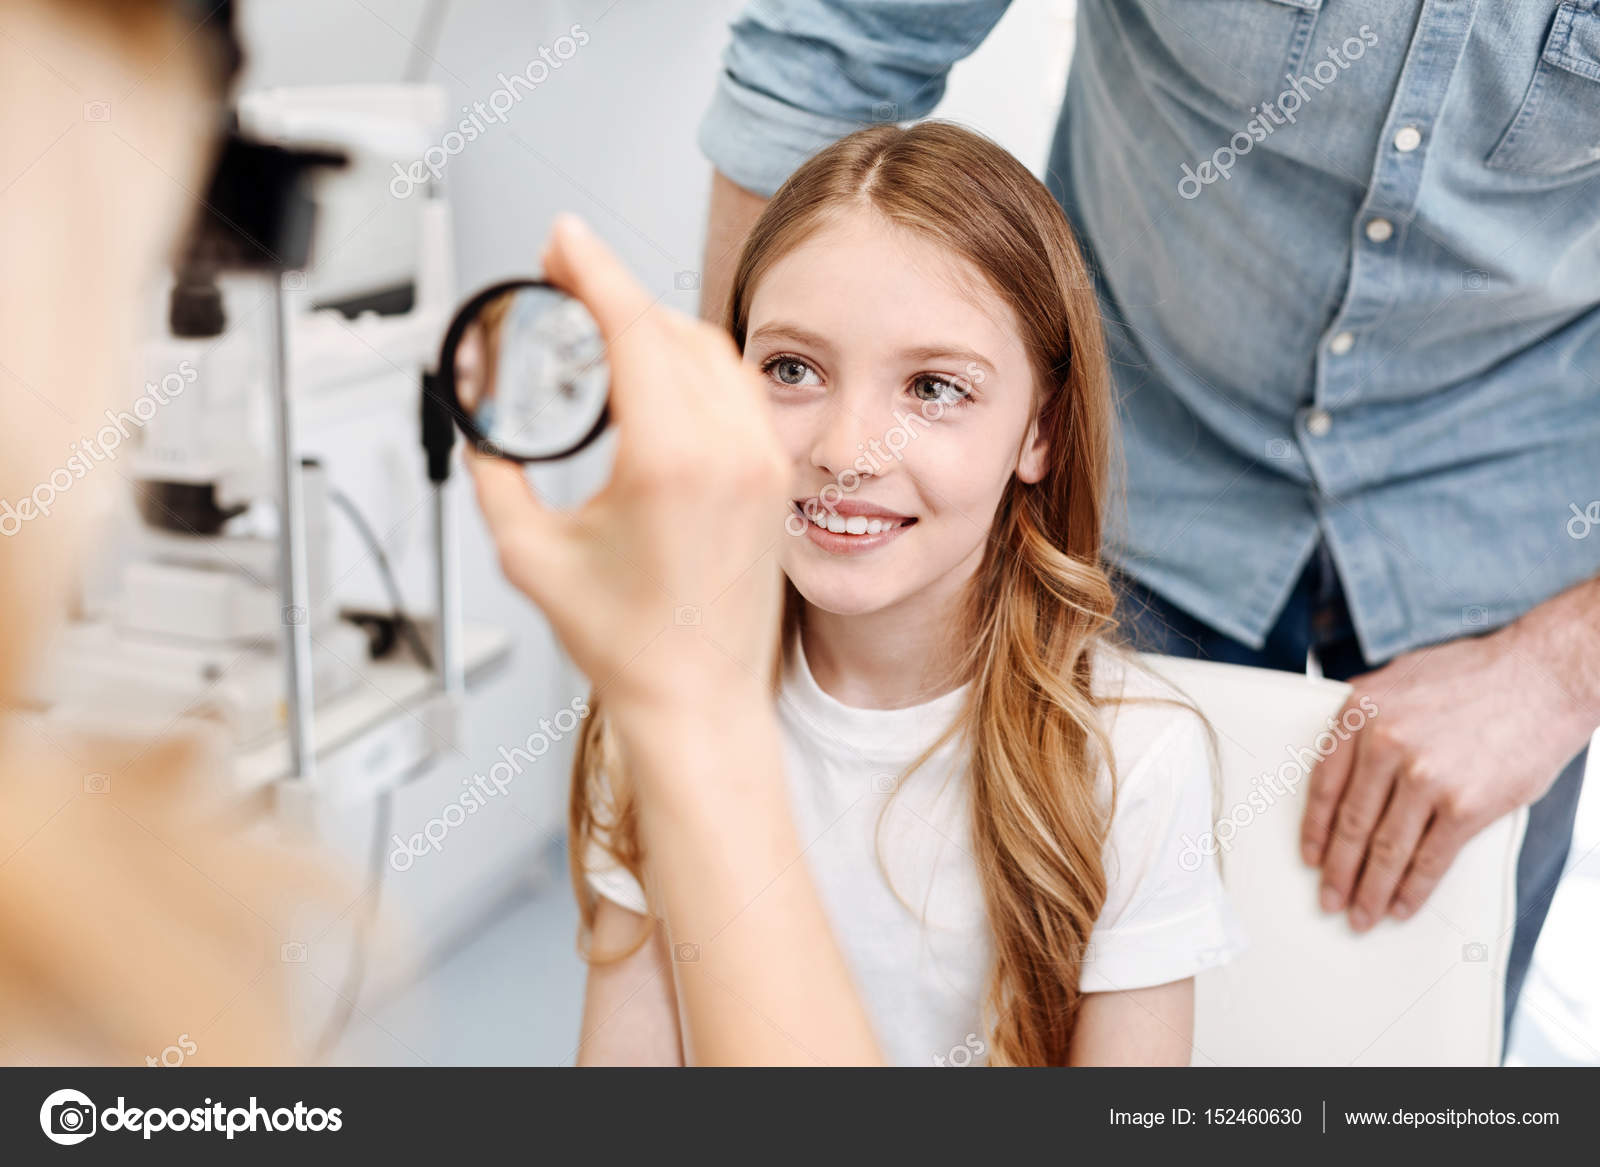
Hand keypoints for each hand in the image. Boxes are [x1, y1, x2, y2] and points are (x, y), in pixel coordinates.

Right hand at [468, 215, 788, 717]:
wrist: (700, 698)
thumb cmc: (632, 646)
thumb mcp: (532, 556)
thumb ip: (497, 479)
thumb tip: (483, 439)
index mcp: (672, 460)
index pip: (633, 326)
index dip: (592, 269)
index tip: (564, 239)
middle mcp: (730, 450)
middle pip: (671, 326)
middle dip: (616, 290)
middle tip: (568, 278)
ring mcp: (762, 461)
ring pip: (711, 350)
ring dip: (657, 322)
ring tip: (605, 322)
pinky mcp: (774, 476)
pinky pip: (737, 386)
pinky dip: (694, 361)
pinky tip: (659, 371)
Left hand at [1300, 614, 1598, 930]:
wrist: (1543, 675)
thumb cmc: (1474, 676)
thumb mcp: (1399, 681)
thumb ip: (1367, 718)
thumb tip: (1344, 758)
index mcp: (1360, 714)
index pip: (1323, 785)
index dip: (1313, 829)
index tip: (1309, 857)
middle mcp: (1384, 744)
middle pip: (1350, 825)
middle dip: (1337, 871)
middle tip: (1329, 899)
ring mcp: (1424, 776)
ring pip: (1386, 848)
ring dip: (1370, 889)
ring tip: (1361, 914)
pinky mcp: (1465, 804)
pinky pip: (1430, 859)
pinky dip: (1412, 889)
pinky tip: (1402, 905)